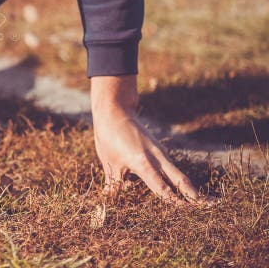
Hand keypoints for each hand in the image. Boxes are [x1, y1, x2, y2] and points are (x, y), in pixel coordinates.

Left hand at [91, 75, 201, 203]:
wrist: (115, 111)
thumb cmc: (109, 137)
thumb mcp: (109, 163)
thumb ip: (113, 185)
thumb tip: (109, 202)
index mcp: (144, 164)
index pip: (163, 188)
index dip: (177, 202)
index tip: (191, 212)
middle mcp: (157, 158)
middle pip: (181, 180)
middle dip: (196, 195)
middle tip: (213, 206)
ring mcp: (160, 152)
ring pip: (178, 173)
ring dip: (189, 188)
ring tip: (201, 202)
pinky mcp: (158, 149)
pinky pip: (170, 167)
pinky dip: (177, 179)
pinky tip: (181, 188)